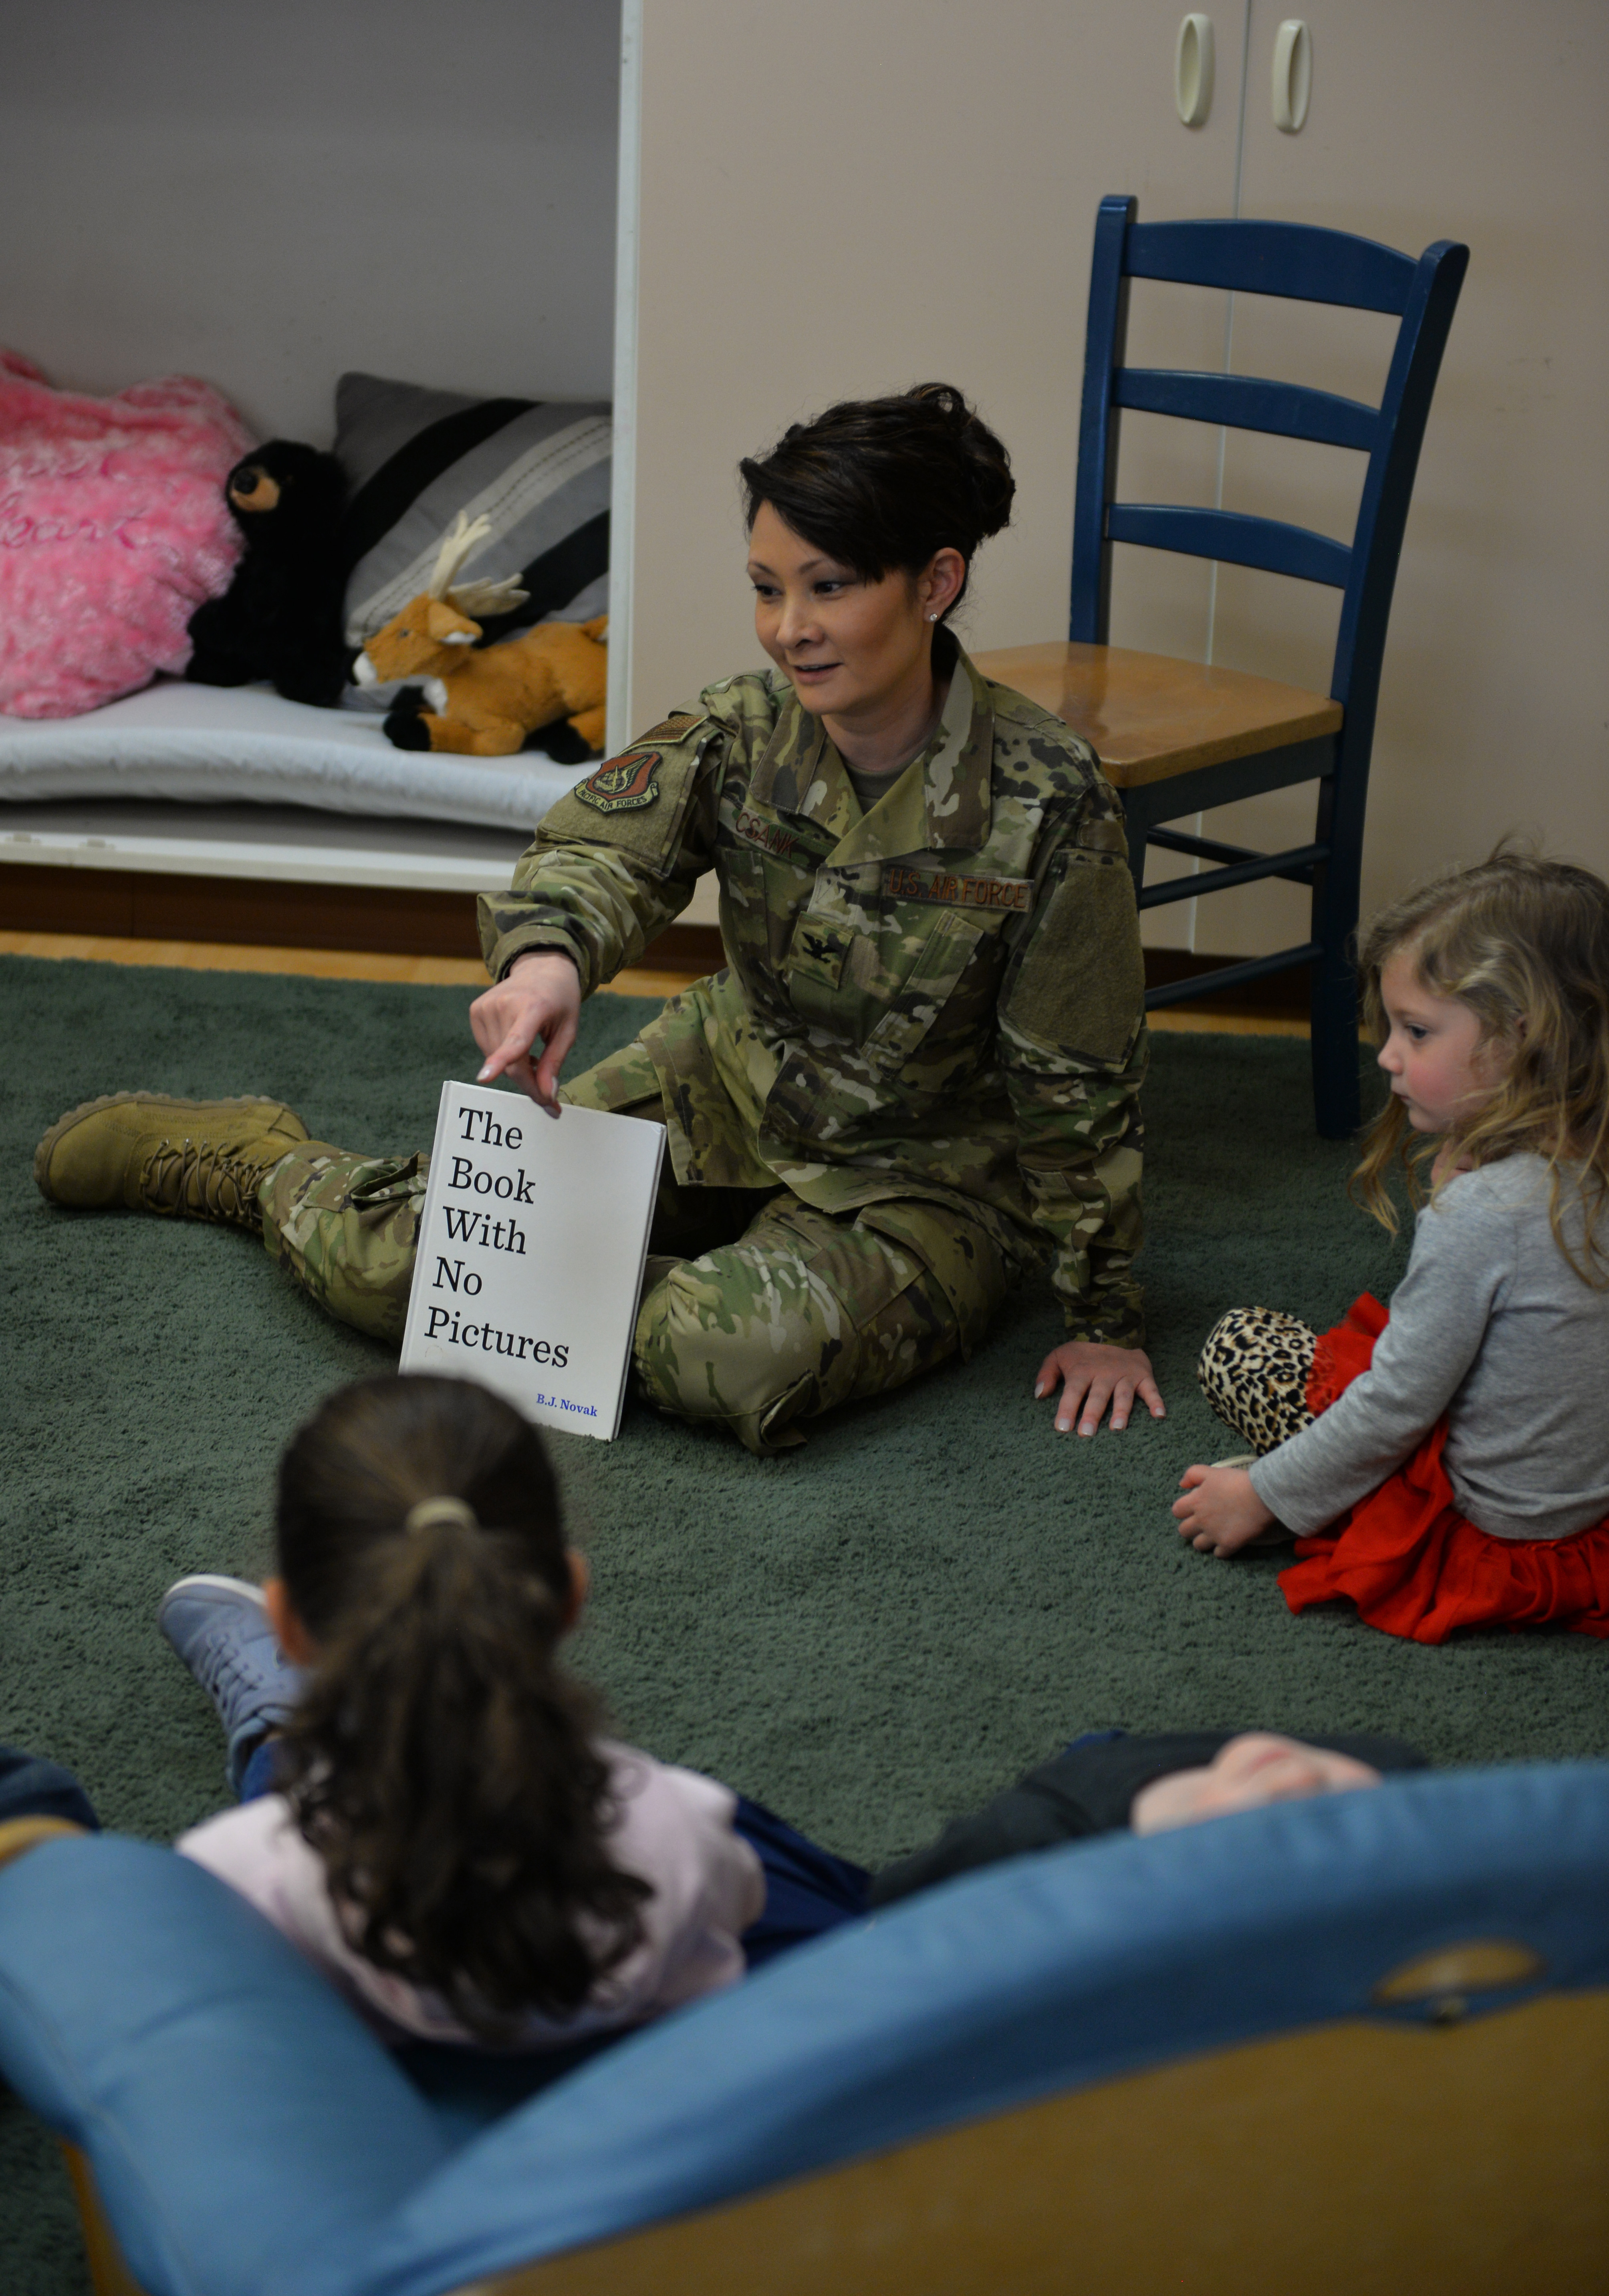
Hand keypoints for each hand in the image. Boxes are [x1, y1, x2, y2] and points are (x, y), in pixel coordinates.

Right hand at [469, 951, 581, 1114]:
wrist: (541, 968)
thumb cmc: (560, 1001)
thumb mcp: (568, 1031)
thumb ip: (554, 1064)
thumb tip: (546, 1096)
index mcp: (534, 1007)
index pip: (515, 1040)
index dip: (501, 1061)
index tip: (484, 1078)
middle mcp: (505, 1004)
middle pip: (510, 1062)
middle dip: (527, 1081)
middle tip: (545, 1089)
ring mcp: (485, 1006)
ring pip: (496, 1058)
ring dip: (514, 1067)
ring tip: (533, 1053)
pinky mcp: (475, 1010)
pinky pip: (487, 1048)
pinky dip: (502, 1055)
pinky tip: (516, 1044)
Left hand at [1033, 1342, 1163, 1434]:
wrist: (1113, 1330)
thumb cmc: (1082, 1352)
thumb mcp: (1059, 1356)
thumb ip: (1046, 1375)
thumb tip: (1038, 1395)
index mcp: (1082, 1371)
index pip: (1073, 1392)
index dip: (1067, 1409)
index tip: (1062, 1428)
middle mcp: (1104, 1374)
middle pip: (1098, 1396)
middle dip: (1092, 1415)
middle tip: (1086, 1433)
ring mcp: (1125, 1376)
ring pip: (1123, 1395)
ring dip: (1121, 1411)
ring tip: (1117, 1428)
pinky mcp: (1142, 1376)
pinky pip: (1151, 1390)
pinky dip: (1156, 1402)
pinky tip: (1159, 1415)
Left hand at [1171, 1464, 1275, 1556]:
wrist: (1260, 1495)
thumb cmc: (1236, 1481)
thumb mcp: (1212, 1471)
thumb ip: (1192, 1474)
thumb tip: (1182, 1485)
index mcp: (1195, 1502)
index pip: (1176, 1511)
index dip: (1183, 1510)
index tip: (1193, 1509)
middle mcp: (1201, 1520)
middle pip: (1183, 1531)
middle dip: (1190, 1527)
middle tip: (1202, 1523)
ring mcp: (1213, 1534)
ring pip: (1198, 1546)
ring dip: (1203, 1541)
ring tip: (1213, 1535)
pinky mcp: (1228, 1545)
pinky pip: (1218, 1554)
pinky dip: (1221, 1550)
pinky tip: (1227, 1542)